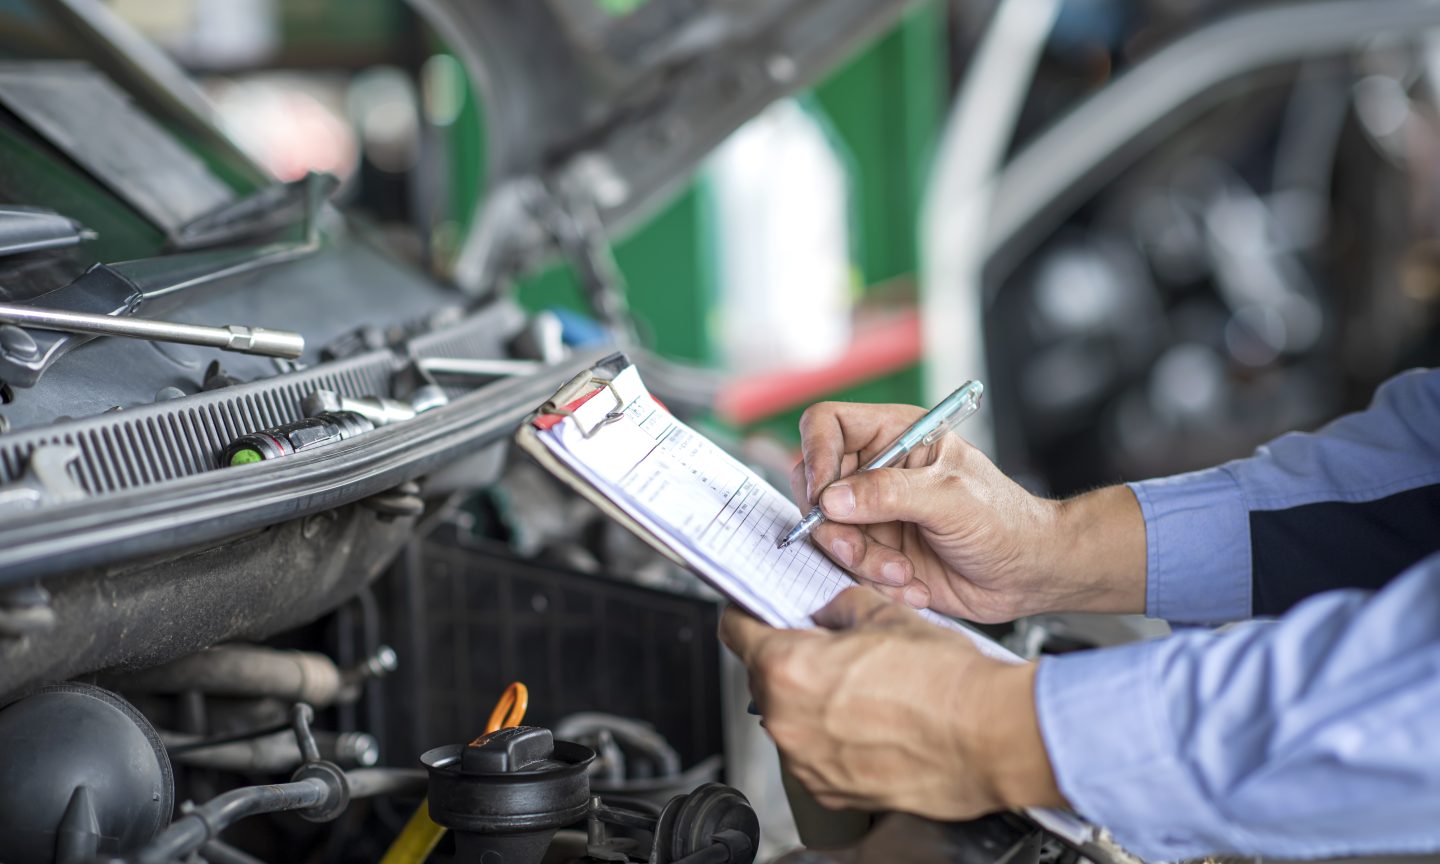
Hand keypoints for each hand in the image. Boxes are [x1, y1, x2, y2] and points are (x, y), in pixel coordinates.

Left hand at [718, 587, 1063, 818]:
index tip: (754, 611)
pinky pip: (816, 755)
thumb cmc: (945, 683)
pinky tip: (873, 721)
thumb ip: (841, 608)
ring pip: (791, 719)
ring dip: (814, 702)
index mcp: (789, 668)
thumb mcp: (886, 614)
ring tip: (865, 689)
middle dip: (790, 659)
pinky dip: (834, 738)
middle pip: (764, 677)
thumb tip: (829, 610)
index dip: (746, 613)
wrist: (990, 736)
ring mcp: (808, 763)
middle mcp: (788, 721)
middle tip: (829, 648)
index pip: (735, 631)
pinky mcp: (833, 791)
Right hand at [792, 402, 1145, 621]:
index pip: (828, 425)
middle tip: (857, 549)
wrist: (1029, 574)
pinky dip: (876, 582)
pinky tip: (912, 585)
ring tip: (902, 574)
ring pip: (828, 533)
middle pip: (815, 485)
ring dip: (861, 561)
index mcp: (896, 436)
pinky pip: (848, 567)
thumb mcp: (951, 499)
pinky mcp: (876, 552)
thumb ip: (890, 493)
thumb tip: (833, 498)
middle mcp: (877, 471)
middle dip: (834, 526)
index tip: (823, 496)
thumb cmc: (1006, 522)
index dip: (815, 455)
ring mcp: (874, 514)